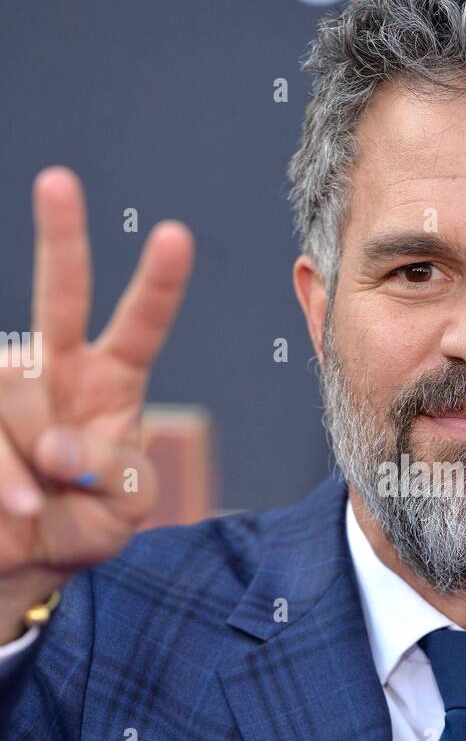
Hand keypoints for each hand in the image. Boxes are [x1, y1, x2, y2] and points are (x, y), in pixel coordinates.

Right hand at [0, 167, 194, 640]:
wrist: (18, 560)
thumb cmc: (81, 523)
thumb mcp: (122, 509)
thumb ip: (112, 476)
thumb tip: (58, 445)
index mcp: (111, 381)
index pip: (140, 326)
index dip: (157, 284)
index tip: (174, 235)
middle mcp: (54, 368)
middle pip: (59, 296)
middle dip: (60, 238)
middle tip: (59, 180)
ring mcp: (5, 387)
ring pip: (16, 390)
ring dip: (33, 456)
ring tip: (36, 501)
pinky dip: (6, 480)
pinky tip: (15, 507)